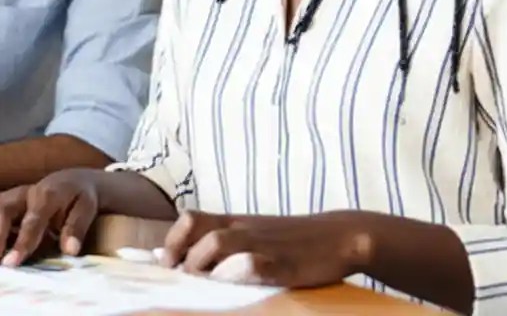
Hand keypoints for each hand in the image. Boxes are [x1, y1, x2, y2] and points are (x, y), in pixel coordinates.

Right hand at [0, 168, 104, 266]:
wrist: (70, 180)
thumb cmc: (78, 198)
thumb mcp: (87, 208)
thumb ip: (77, 227)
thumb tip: (70, 250)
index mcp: (46, 194)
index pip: (32, 219)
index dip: (22, 241)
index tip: (11, 262)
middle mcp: (22, 193)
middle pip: (0, 211)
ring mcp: (8, 197)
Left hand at [161, 211, 372, 286]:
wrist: (341, 235)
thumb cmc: (292, 239)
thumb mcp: (255, 233)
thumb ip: (224, 241)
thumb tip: (185, 259)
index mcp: (234, 221)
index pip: (190, 220)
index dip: (172, 241)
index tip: (165, 264)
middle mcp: (242, 228)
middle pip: (195, 227)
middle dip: (179, 254)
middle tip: (178, 277)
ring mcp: (261, 243)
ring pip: (216, 242)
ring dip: (200, 265)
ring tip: (198, 285)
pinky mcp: (282, 262)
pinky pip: (252, 264)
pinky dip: (235, 273)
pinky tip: (229, 286)